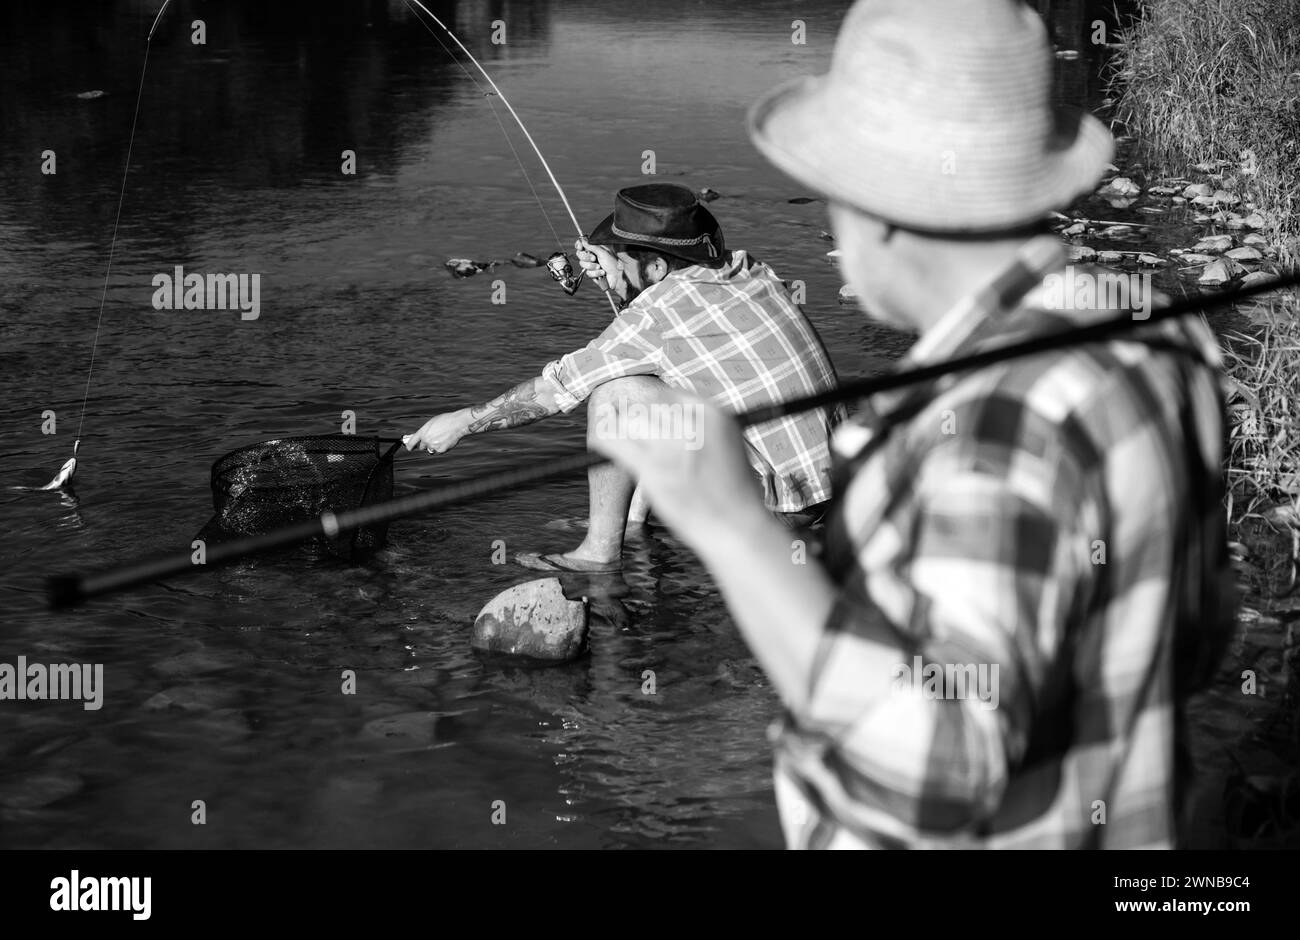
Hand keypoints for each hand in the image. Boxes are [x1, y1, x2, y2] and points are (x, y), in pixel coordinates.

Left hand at [403, 410, 467, 453]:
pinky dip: (441, 448)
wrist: (457, 423)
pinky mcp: (440, 450)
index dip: (409, 446)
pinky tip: (446, 441)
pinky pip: (438, 452)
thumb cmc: (446, 421)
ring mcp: (433, 446)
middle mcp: (426, 440)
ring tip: (441, 438)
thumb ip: (425, 431)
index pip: (411, 442)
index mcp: (422, 432)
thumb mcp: (432, 423)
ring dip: (434, 447)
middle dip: (425, 444)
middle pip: (421, 447)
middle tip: (432, 440)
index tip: (409, 448)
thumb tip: (421, 437)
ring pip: (431, 450)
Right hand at [575, 238, 626, 299]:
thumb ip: (591, 246)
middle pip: (580, 254)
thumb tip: (583, 239)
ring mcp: (591, 265)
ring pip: (583, 264)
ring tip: (601, 267)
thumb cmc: (613, 263)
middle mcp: (592, 256)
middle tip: (594, 258)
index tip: (580, 247)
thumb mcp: (602, 252)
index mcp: (594, 249)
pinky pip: (588, 273)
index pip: (582, 245)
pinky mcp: (592, 273)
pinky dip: (596, 273)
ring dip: (592, 266)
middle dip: (586, 257)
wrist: (617, 276)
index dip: (579, 245)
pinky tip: (602, 273)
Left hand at [587, 386, 767, 552]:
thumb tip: (661, 412)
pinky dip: (604, 439)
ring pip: (628, 421)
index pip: (665, 393)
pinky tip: (599, 442)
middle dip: (635, 418)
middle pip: (644, 405)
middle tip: (631, 432)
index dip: (649, 405)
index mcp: (711, 413)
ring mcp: (671, 447)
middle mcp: (690, 424)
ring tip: (622, 438)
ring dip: (622, 429)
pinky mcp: (653, 470)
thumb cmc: (733, 490)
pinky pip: (614, 442)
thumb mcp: (725, 442)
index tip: (641, 415)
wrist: (737, 527)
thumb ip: (697, 424)